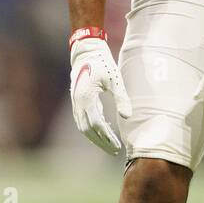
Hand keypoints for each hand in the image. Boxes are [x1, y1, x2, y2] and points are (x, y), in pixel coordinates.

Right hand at [69, 28, 132, 154]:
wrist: (86, 51)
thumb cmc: (102, 63)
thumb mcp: (115, 78)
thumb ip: (121, 97)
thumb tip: (128, 116)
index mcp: (86, 97)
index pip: (96, 124)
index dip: (107, 137)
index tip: (117, 145)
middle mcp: (78, 102)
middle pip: (87, 130)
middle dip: (101, 142)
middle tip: (115, 150)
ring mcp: (75, 102)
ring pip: (83, 127)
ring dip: (95, 137)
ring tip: (110, 144)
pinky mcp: (77, 101)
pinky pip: (82, 120)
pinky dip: (92, 129)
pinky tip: (104, 130)